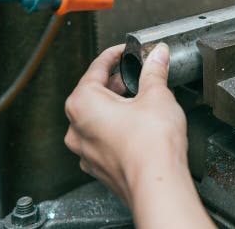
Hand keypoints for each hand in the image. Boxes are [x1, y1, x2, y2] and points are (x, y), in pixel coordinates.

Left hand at [64, 43, 187, 206]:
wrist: (157, 185)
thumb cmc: (151, 146)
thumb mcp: (157, 95)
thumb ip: (154, 71)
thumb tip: (157, 55)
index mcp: (83, 103)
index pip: (97, 67)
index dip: (115, 54)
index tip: (125, 50)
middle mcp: (76, 128)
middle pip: (94, 93)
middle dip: (117, 81)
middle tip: (136, 73)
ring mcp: (85, 151)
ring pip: (97, 118)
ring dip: (116, 105)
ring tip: (141, 100)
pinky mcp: (98, 166)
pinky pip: (103, 138)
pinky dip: (117, 127)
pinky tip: (138, 126)